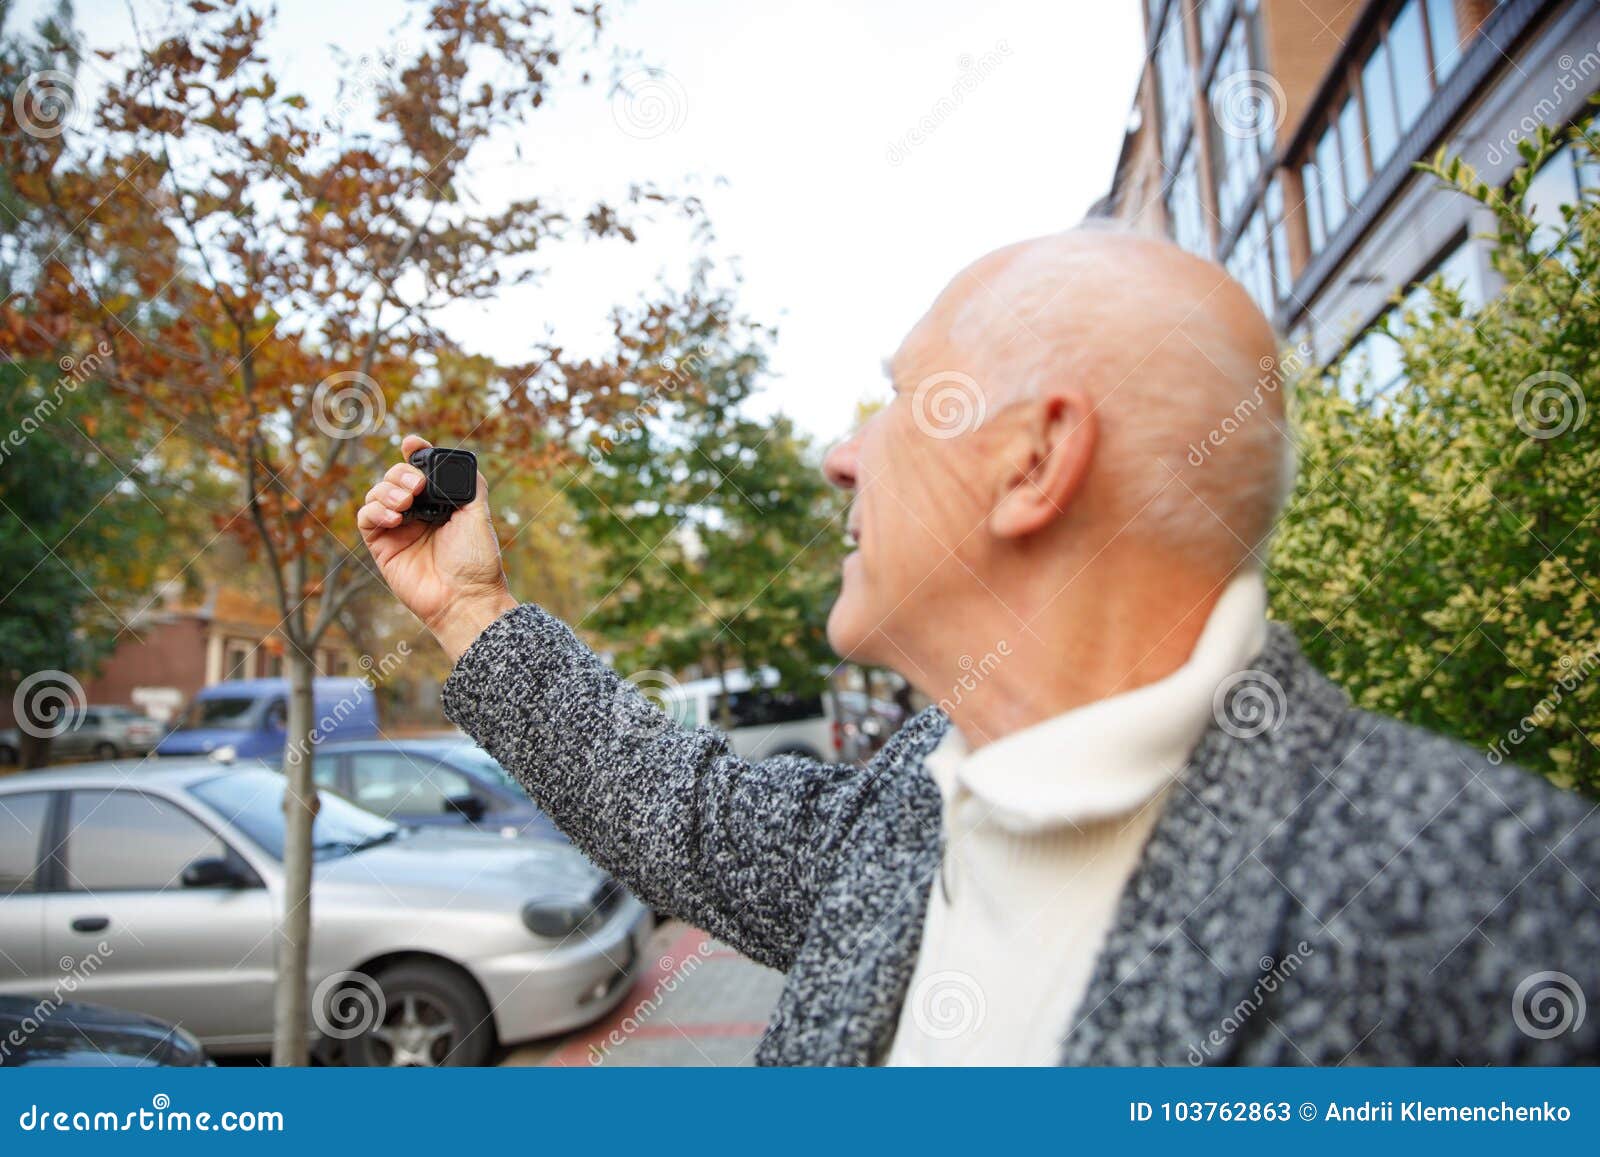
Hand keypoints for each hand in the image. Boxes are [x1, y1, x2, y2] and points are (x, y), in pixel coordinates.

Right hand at [358, 434, 517, 660]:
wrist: (466, 597)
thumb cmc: (477, 560)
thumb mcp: (479, 514)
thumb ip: (470, 485)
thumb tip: (459, 461)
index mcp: (441, 503)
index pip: (421, 471)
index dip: (413, 453)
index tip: (411, 442)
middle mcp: (418, 514)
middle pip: (395, 478)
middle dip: (401, 473)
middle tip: (416, 486)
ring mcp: (398, 529)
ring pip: (377, 494)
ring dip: (387, 490)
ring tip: (405, 502)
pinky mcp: (382, 547)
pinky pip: (366, 518)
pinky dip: (375, 510)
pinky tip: (395, 517)